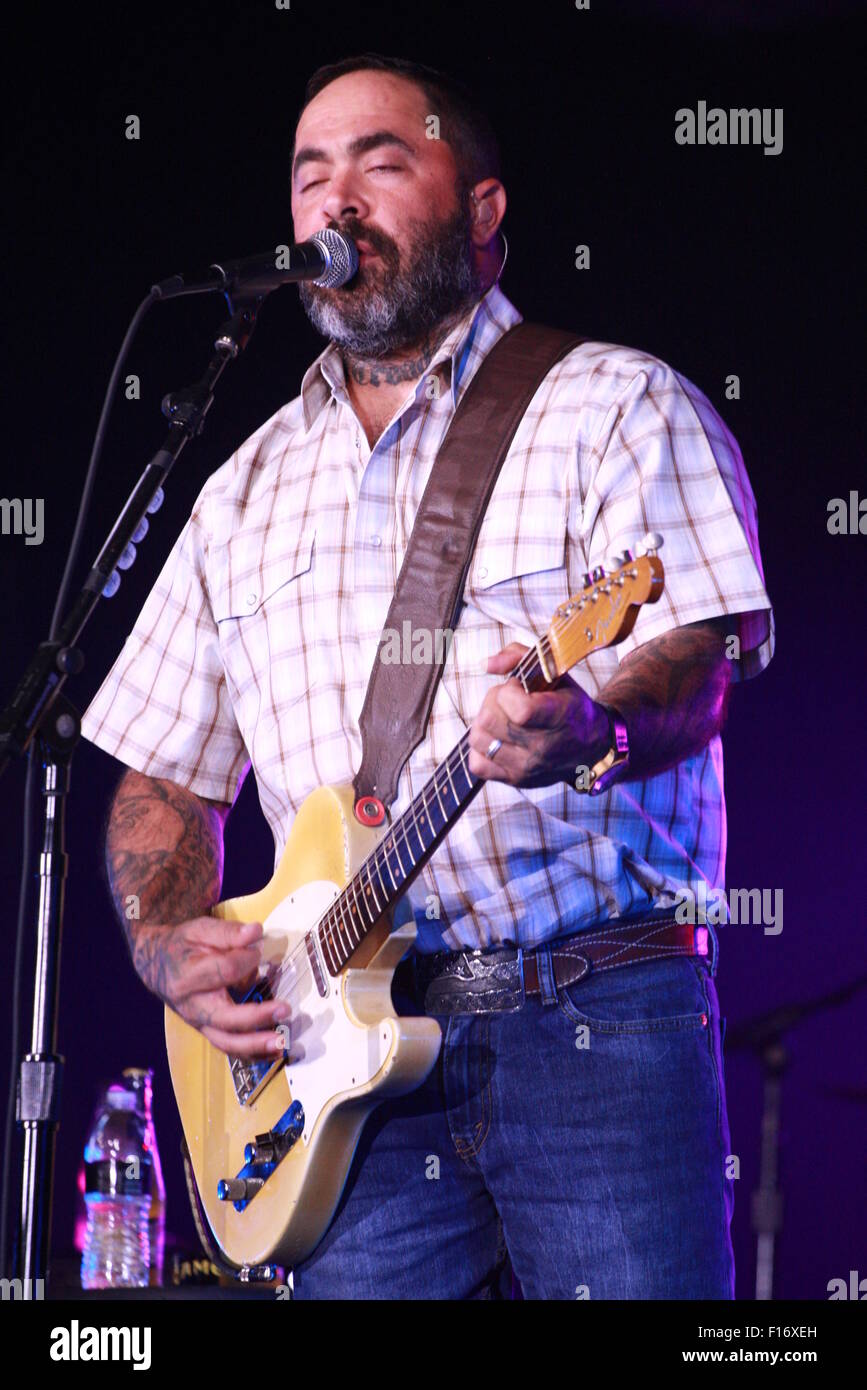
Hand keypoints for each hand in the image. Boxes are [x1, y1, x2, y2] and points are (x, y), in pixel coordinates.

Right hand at [132, 916, 288, 1058]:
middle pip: (225, 1018)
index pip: (225, 971)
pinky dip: (254, 1053)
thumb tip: (255, 932)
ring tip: (281, 1042)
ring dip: (256, 1045)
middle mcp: (193, 1006)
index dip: (247, 959)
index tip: (257, 949)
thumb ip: (228, 932)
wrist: (157, 966)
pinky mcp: (209, 1032)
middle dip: (256, 1016)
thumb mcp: (199, 930)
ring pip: (226, 1042)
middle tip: (284, 1009)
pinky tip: (275, 1051)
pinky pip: (230, 1049)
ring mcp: (200, 1023)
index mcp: (189, 977)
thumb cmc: (182, 947)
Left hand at [467, 641, 610, 788]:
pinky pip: (478, 764)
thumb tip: (488, 664)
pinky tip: (497, 738)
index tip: (518, 687)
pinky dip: (481, 748)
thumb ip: (519, 656)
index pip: (518, 709)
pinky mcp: (515, 780)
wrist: (592, 747)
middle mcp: (542, 747)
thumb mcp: (555, 672)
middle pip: (489, 721)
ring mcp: (526, 767)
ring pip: (478, 739)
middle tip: (508, 702)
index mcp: (558, 717)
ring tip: (503, 719)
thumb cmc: (571, 707)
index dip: (509, 692)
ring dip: (485, 724)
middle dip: (493, 702)